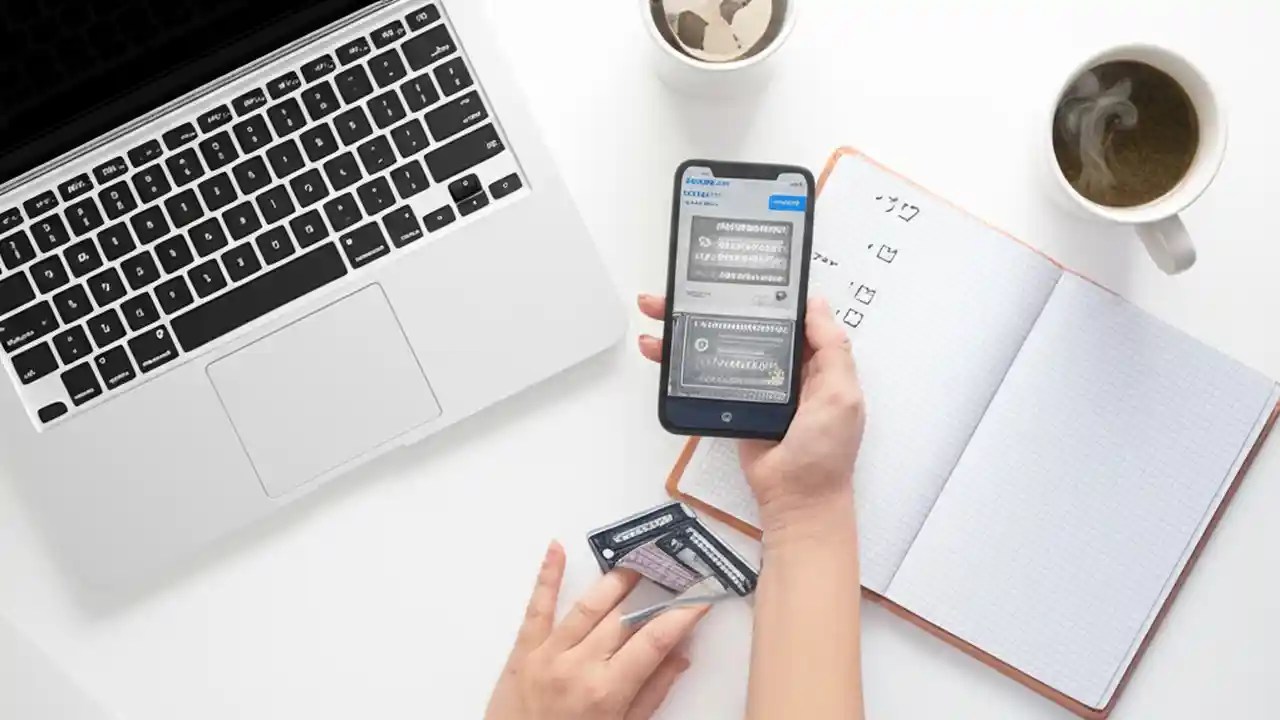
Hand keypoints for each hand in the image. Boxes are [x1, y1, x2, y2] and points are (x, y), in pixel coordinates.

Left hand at [485, 541, 706, 719]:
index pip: (654, 641)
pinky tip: (556, 548)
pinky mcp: (523, 651)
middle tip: (673, 572)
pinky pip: (537, 608)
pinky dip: (547, 576)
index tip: (700, 599)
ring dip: (614, 580)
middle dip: (653, 592)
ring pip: (588, 606)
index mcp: (608, 692)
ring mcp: (548, 655)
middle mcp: (579, 667)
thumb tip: (680, 655)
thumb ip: (651, 693)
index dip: (681, 616)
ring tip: (635, 563)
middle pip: (624, 619)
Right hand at [637, 294, 865, 530]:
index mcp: (815, 360)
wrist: (795, 499)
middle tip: (683, 290)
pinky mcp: (733, 403)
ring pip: (719, 345)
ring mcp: (756, 384)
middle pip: (744, 324)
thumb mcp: (841, 395)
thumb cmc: (825, 454)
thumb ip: (832, 349)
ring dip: (687, 329)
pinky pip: (707, 376)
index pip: (787, 315)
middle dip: (713, 305)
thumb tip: (817, 304)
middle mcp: (785, 368)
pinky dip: (681, 363)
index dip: (763, 293)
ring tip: (660, 313)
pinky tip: (662, 350)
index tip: (737, 273)